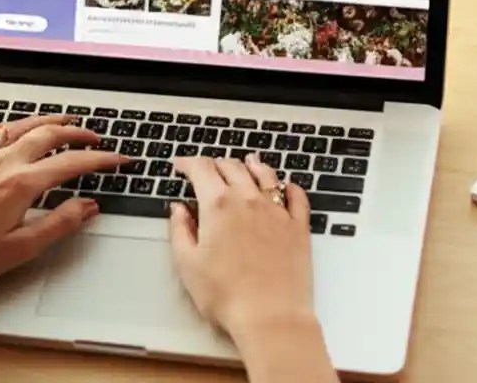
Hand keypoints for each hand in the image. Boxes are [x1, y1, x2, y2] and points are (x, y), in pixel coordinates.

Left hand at [0, 115, 124, 301]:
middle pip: (47, 135)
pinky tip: (3, 128)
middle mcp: (0, 164)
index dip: (101, 159)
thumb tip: (87, 207)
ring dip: (44, 121)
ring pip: (17, 128)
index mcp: (20, 184)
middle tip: (96, 135)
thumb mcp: (20, 249)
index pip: (72, 163)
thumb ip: (59, 224)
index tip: (119, 159)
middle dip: (77, 132)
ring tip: (62, 120)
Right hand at [168, 153, 313, 336]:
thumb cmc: (227, 296)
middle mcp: (248, 201)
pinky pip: (296, 196)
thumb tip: (178, 209)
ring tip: (247, 162)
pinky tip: (286, 186)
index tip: (181, 164)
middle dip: (216, 163)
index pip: (201, 169)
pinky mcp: (298, 226)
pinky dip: (288, 186)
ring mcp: (277, 211)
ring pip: (265, 174)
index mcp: (218, 206)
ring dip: (253, 165)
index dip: (188, 162)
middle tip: (208, 169)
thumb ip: (180, 231)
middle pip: (232, 166)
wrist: (270, 315)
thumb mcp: (188, 265)